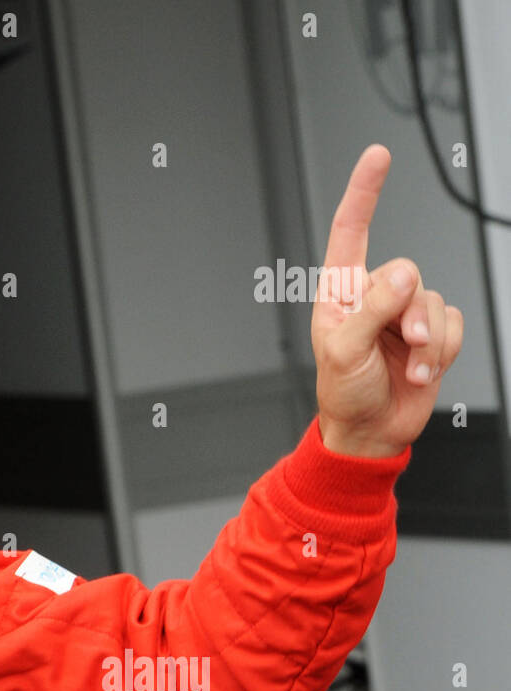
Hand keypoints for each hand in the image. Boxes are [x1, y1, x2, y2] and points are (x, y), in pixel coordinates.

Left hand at [312, 144, 464, 457]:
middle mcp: (374, 295)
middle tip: (400, 345)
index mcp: (341, 291)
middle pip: (408, 274)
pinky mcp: (433, 333)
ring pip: (433, 301)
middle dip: (409, 313)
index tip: (377, 156)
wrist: (372, 430)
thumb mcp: (344, 351)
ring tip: (407, 369)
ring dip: (426, 342)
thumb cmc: (343, 391)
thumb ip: (371, 310)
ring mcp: (405, 314)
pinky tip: (419, 371)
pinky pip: (453, 324)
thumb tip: (403, 275)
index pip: (352, 231)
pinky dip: (441, 352)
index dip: (365, 192)